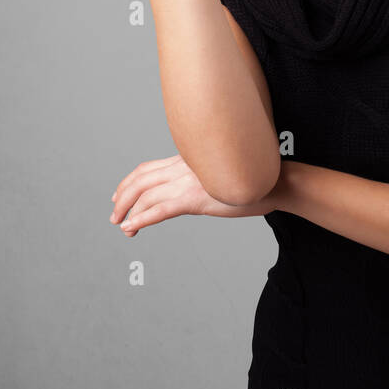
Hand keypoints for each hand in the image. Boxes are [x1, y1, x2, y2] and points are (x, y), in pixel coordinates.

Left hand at [109, 153, 276, 235]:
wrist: (275, 182)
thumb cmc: (252, 180)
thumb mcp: (219, 175)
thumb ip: (201, 178)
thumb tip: (193, 190)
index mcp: (187, 160)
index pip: (148, 169)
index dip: (129, 182)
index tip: (119, 196)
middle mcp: (183, 167)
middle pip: (141, 180)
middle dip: (123, 198)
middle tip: (114, 215)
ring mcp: (188, 182)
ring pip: (146, 195)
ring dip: (128, 212)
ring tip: (123, 227)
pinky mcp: (195, 198)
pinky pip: (160, 210)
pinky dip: (141, 219)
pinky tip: (131, 228)